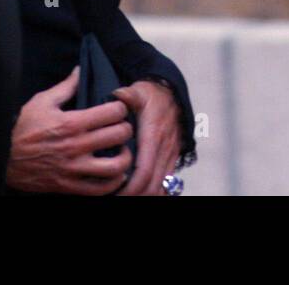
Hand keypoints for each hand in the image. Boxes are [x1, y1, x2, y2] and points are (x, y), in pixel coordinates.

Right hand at [6, 66, 134, 194]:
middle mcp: (76, 146)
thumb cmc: (21, 129)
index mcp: (72, 123)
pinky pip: (100, 189)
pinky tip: (115, 174)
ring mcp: (74, 169)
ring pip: (116, 166)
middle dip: (126, 128)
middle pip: (119, 135)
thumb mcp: (41, 102)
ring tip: (122, 151)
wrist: (3, 159)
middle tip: (122, 127)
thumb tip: (80, 70)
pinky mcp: (69, 186)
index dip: (121, 107)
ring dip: (125, 157)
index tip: (118, 108)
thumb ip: (65, 87)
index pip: (113, 112)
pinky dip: (114, 183)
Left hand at [112, 80, 182, 195]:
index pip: (145, 170)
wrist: (172, 92)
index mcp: (154, 135)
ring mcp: (171, 154)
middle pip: (152, 184)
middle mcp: (165, 148)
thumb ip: (128, 95)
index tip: (116, 193)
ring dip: (145, 195)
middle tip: (116, 198)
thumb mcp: (138, 91)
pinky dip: (155, 191)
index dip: (131, 186)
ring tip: (126, 196)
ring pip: (161, 186)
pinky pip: (167, 182)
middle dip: (135, 195)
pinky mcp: (173, 157)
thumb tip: (118, 95)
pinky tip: (142, 194)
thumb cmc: (151, 94)